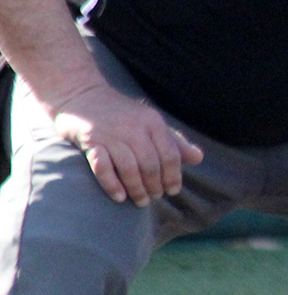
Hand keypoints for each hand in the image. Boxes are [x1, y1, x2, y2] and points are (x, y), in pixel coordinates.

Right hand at [49, 83, 203, 205]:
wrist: (80, 94)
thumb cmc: (122, 115)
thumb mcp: (151, 123)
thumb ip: (174, 142)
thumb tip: (199, 158)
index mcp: (153, 122)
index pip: (170, 155)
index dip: (174, 176)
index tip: (172, 191)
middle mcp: (133, 127)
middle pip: (150, 164)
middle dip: (155, 185)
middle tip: (155, 197)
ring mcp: (110, 133)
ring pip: (128, 168)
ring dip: (137, 189)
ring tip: (141, 201)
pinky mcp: (90, 140)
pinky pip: (102, 166)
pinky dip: (112, 184)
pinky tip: (120, 197)